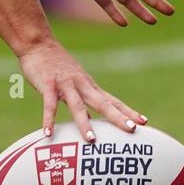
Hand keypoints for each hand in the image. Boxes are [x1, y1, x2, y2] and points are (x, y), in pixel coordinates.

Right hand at [18, 39, 146, 140]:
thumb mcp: (74, 83)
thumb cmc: (56, 65)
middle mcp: (82, 85)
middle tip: (132, 130)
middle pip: (103, 103)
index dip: (128, 112)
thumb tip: (89, 119)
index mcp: (89, 86)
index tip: (144, 122)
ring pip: (77, 105)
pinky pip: (49, 104)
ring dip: (84, 123)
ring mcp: (65, 84)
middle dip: (118, 117)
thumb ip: (82, 101)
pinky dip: (49, 119)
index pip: (113, 101)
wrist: (38, 43)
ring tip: (92, 140)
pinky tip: (48, 134)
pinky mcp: (48, 84)